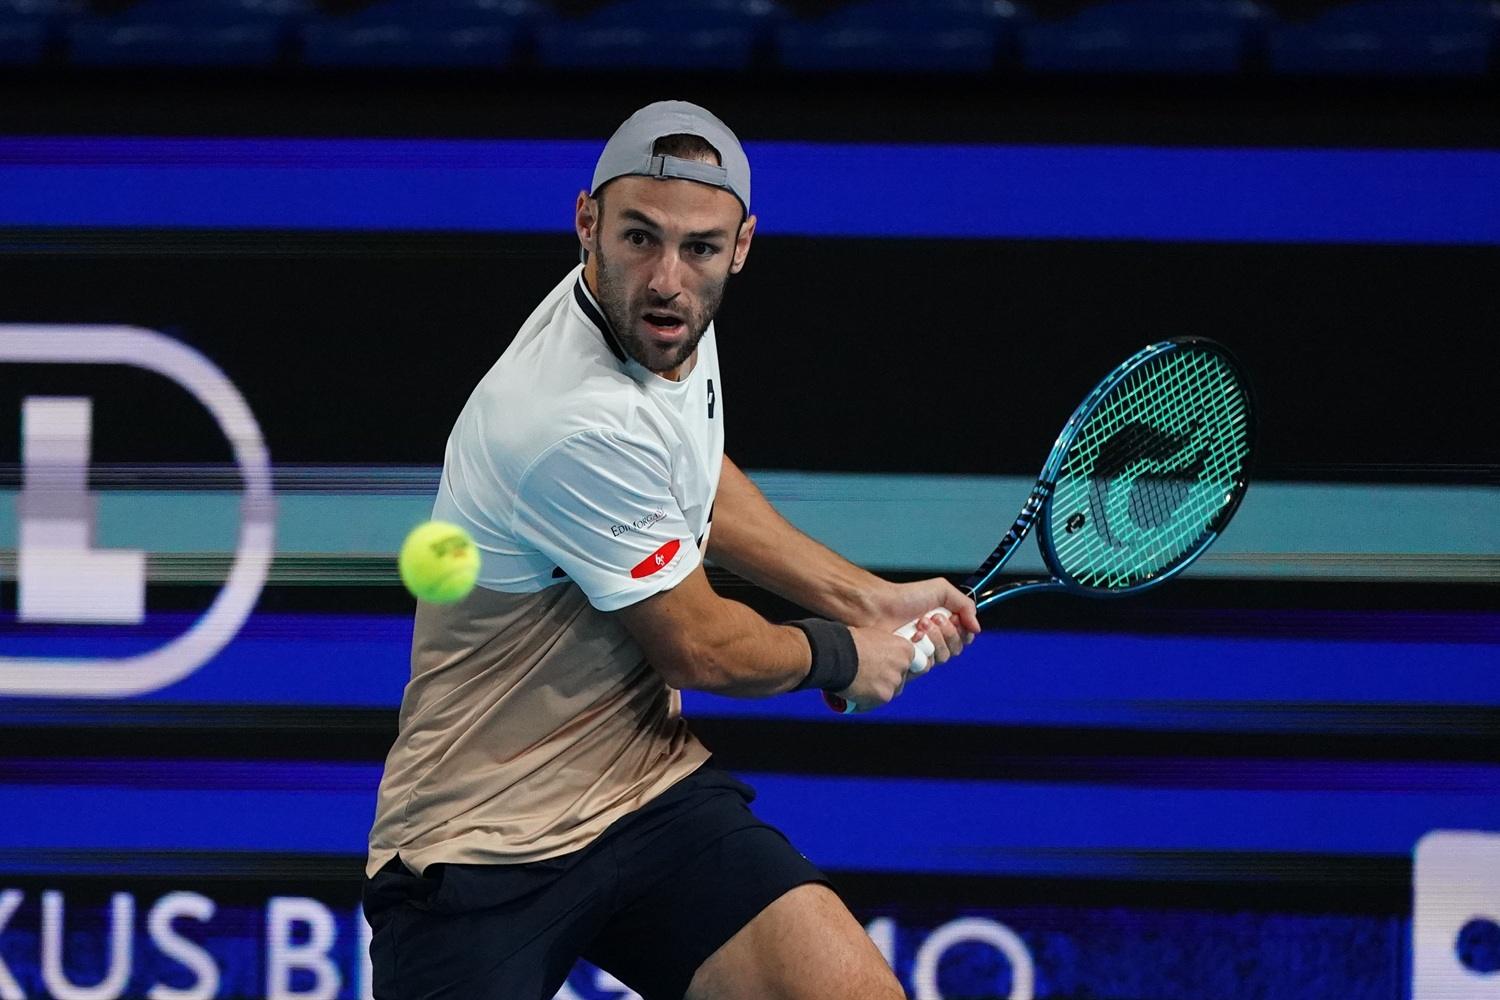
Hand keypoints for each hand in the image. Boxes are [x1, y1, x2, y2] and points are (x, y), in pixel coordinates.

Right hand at [836, 627, 925, 711]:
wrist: (836, 654)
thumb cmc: (849, 641)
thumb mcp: (873, 636)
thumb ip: (884, 647)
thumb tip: (880, 655)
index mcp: (904, 649)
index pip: (912, 662)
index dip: (899, 666)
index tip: (890, 668)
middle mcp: (903, 666)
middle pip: (900, 679)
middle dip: (887, 680)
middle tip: (870, 676)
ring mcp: (894, 683)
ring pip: (889, 691)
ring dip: (877, 691)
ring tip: (859, 684)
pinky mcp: (883, 697)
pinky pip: (876, 702)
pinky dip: (865, 701)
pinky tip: (853, 694)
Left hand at [856, 578, 980, 668]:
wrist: (880, 608)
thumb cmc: (905, 597)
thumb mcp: (941, 590)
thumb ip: (965, 605)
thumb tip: (976, 627)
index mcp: (945, 623)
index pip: (965, 637)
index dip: (961, 630)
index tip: (954, 618)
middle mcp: (935, 639)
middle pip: (956, 648)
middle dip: (946, 632)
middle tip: (931, 618)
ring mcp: (923, 651)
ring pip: (943, 657)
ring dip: (933, 639)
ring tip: (919, 625)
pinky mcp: (912, 662)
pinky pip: (927, 665)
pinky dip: (921, 649)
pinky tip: (911, 637)